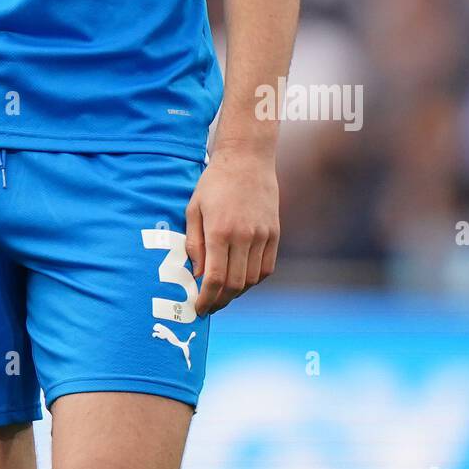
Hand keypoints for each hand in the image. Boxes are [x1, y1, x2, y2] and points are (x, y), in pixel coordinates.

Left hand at [187, 146, 278, 316]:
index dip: (206, 299)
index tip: (199, 309)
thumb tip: (196, 275)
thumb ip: (193, 244)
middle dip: (219, 301)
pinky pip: (266, 268)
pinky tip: (241, 279)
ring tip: (223, 292)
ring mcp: (262, 236)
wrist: (247, 159)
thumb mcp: (193, 208)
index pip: (214, 278)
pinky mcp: (274, 233)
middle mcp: (243, 236)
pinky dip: (254, 279)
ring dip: (237, 292)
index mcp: (219, 231)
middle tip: (209, 306)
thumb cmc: (214, 183)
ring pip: (252, 280)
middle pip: (234, 285)